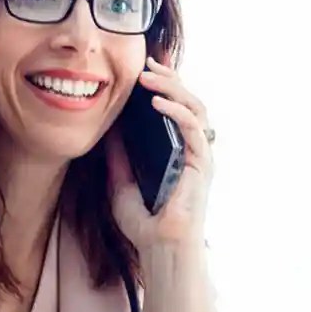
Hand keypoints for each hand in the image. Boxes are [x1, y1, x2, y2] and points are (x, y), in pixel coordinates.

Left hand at [108, 56, 214, 250]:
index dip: (164, 85)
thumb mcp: (121, 183)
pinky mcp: (203, 164)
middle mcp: (192, 150)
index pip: (175, 108)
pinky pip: (193, 128)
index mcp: (177, 152)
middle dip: (169, 78)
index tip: (144, 67)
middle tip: (147, 62)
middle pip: (188, 101)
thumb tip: (108, 129)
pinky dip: (177, 110)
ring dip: (173, 87)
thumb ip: (118, 157)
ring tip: (148, 75)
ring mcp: (200, 156)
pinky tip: (158, 101)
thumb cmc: (145, 225)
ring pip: (195, 108)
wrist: (159, 249)